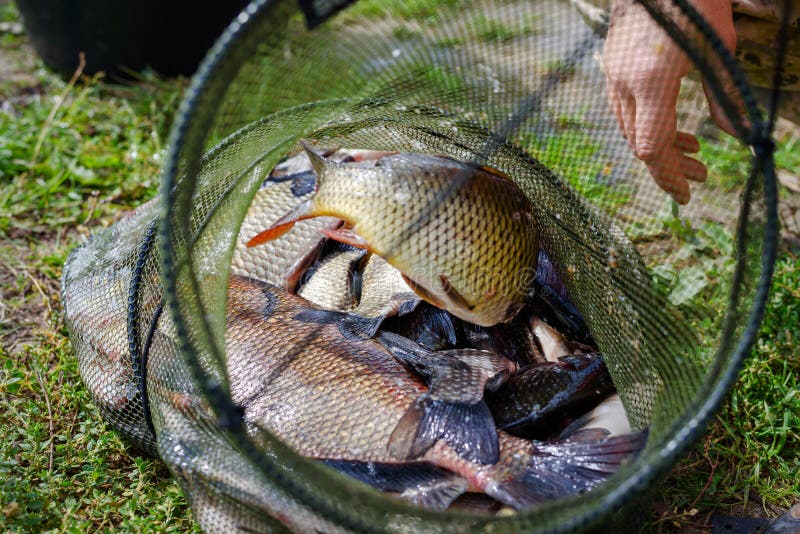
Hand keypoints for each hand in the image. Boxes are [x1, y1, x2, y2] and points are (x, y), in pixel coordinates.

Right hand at [603, 0, 736, 203]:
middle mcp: (624, 84)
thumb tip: (739, 135)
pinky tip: (675, 127)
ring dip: (661, 147)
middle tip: (701, 175)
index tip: (687, 193)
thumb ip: (725, 96)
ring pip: (631, 129)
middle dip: (670, 165)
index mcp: (651, 82)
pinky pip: (626, 110)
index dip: (669, 175)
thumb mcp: (719, 49)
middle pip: (640, 143)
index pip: (652, 147)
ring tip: (694, 151)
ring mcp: (613, 76)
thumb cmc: (695, 3)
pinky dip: (648, 126)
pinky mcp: (612, 68)